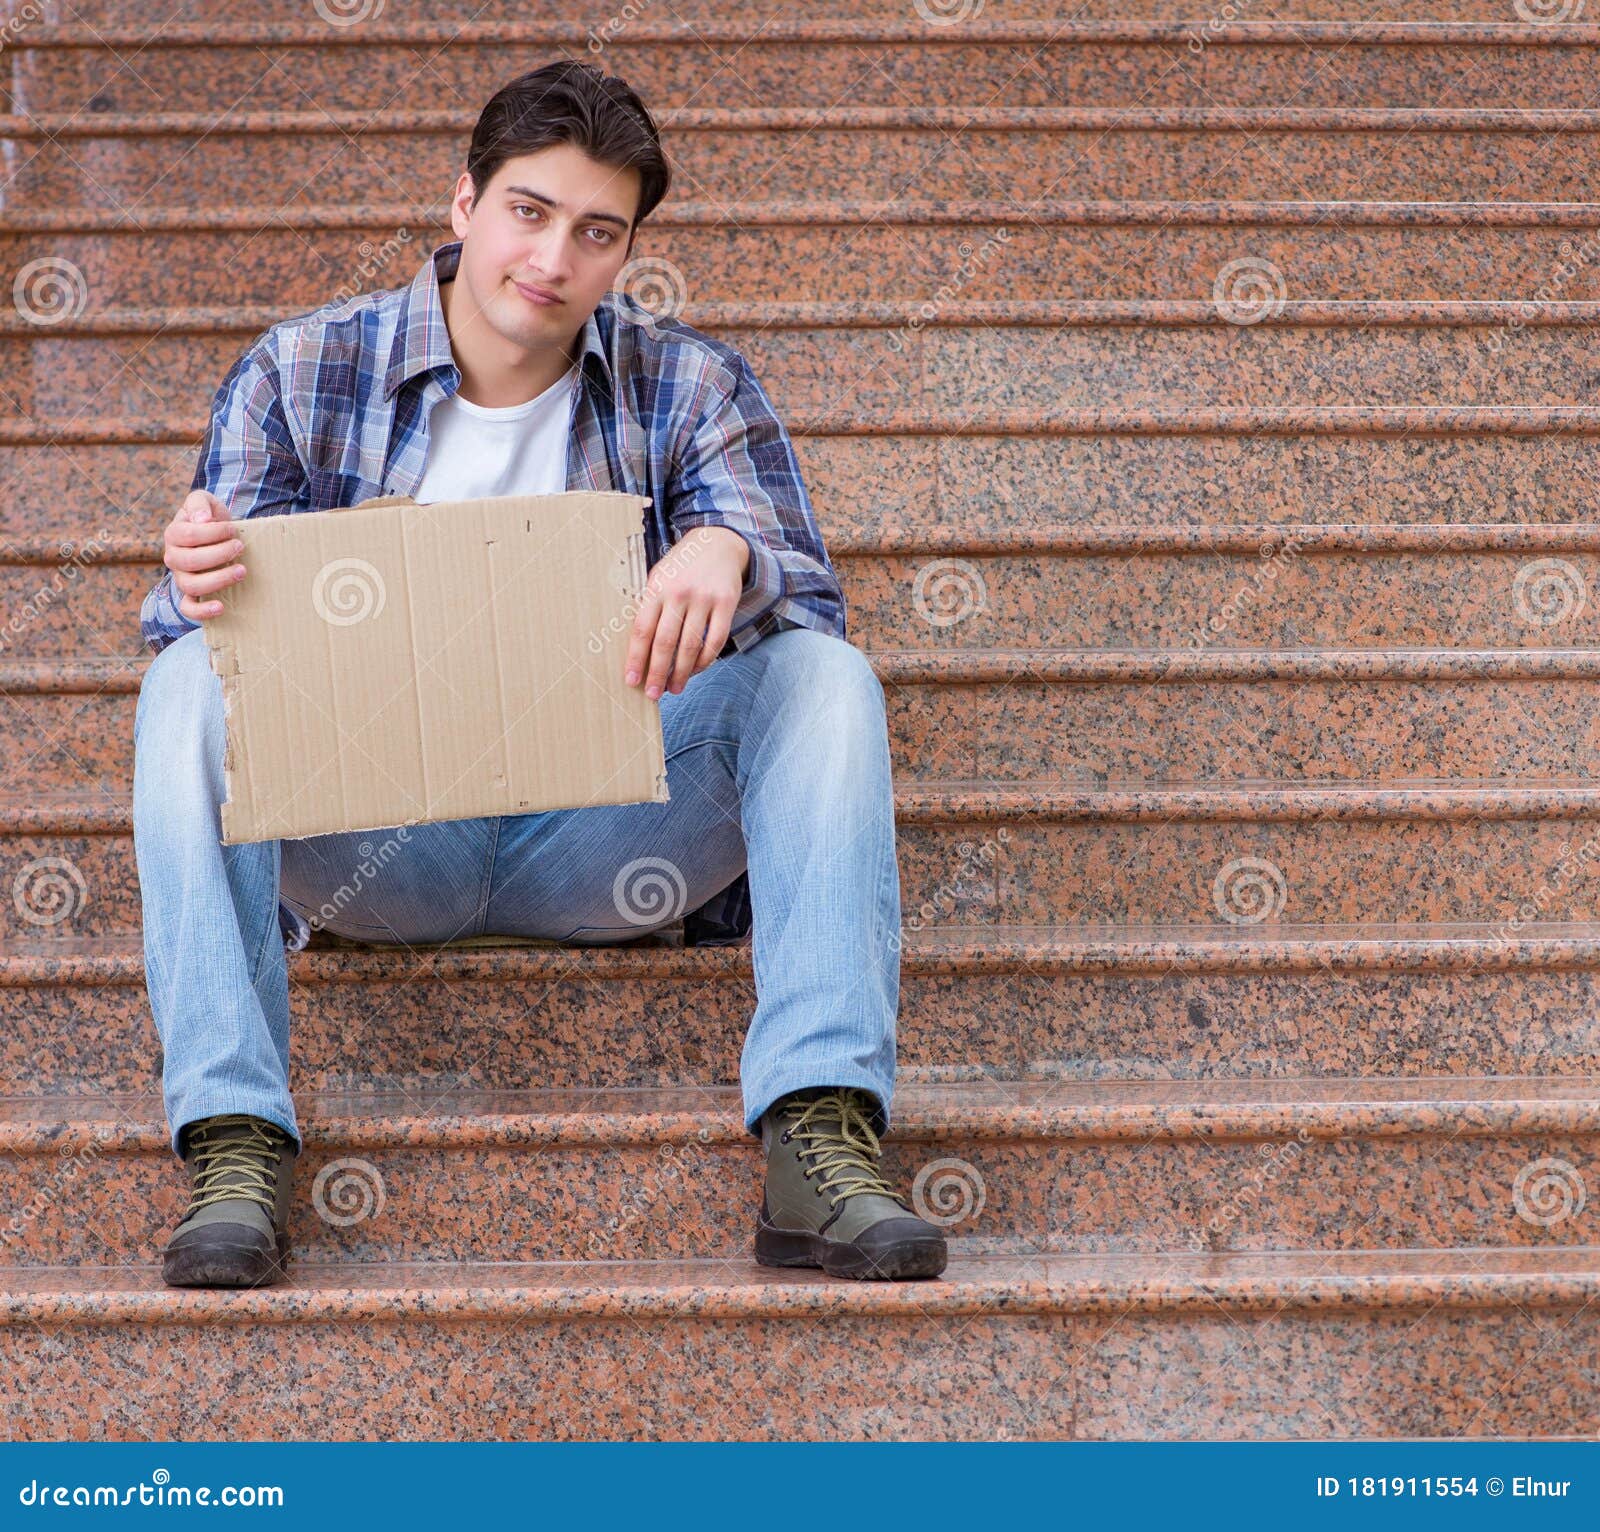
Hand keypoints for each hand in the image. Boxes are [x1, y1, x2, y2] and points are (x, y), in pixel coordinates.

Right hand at [163, 489, 246, 621]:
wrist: (219, 536)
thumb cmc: (211, 519)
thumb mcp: (205, 501)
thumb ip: (199, 502)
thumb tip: (202, 518)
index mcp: (173, 534)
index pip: (188, 535)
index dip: (213, 532)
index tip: (232, 529)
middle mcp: (173, 558)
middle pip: (190, 561)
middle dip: (219, 554)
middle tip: (240, 547)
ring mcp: (181, 578)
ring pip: (191, 585)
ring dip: (218, 579)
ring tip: (242, 571)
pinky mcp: (191, 595)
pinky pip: (188, 609)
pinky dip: (202, 611)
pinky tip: (220, 607)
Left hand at [624, 524, 749, 698]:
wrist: (717, 542)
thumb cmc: (682, 567)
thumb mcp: (659, 577)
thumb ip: (650, 607)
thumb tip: (639, 650)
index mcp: (657, 587)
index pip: (643, 630)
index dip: (636, 658)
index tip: (631, 680)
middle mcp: (680, 592)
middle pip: (665, 642)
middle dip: (658, 673)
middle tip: (653, 694)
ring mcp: (704, 598)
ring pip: (691, 645)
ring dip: (682, 672)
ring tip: (675, 688)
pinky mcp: (726, 603)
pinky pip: (716, 640)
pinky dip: (705, 660)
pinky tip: (696, 670)